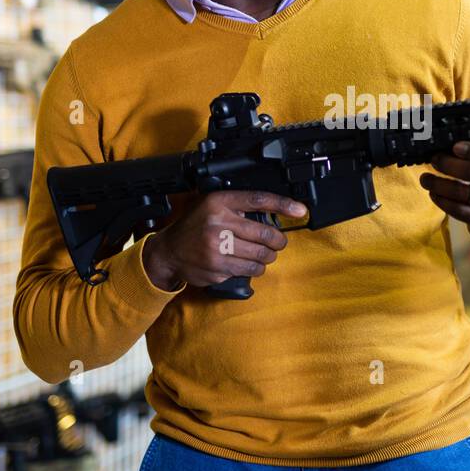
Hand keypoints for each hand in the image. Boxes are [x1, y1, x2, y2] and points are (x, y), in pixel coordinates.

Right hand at [142, 191, 304, 290]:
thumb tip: (274, 215)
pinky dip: (253, 269)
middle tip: (277, 242)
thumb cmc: (195, 227)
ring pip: (261, 256)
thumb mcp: (211, 206)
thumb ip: (237, 207)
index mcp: (218, 203)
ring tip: (262, 254)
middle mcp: (218, 224)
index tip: (300, 210)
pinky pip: (248, 271)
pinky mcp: (218, 269)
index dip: (283, 205)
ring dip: (267, 257)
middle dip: (278, 240)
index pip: (258, 200)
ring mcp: (217, 249)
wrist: (169, 253)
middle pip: (266, 234)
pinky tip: (244, 263)